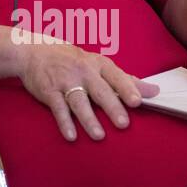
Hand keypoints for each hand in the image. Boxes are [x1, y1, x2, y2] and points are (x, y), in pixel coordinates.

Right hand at [18, 40, 158, 141]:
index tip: (137, 101)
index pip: (115, 76)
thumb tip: (154, 91)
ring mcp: (64, 81)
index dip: (126, 88)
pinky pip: (58, 108)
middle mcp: (82, 71)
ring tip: (99, 135)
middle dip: (111, 106)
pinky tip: (71, 135)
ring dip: (88, 118)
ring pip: (78, 101)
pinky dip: (64, 122)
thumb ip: (126, 79)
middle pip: (99, 90)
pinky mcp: (49, 91)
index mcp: (97, 64)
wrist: (32, 51)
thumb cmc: (70, 59)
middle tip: (123, 123)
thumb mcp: (98, 64)